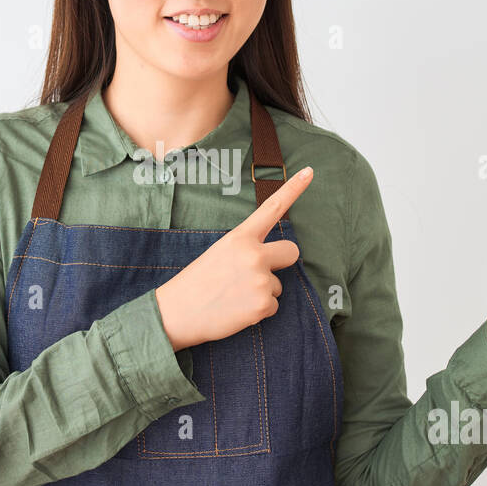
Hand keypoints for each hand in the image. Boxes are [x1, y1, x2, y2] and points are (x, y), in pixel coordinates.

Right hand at [155, 166, 312, 351]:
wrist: (177, 313)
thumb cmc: (196, 283)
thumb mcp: (218, 253)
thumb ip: (246, 249)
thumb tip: (269, 258)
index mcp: (240, 237)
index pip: (272, 208)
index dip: (294, 189)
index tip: (309, 172)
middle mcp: (254, 255)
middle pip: (292, 251)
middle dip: (282, 260)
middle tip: (259, 272)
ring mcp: (261, 280)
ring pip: (279, 284)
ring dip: (262, 291)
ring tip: (234, 296)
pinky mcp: (263, 305)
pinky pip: (273, 306)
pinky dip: (259, 311)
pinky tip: (237, 310)